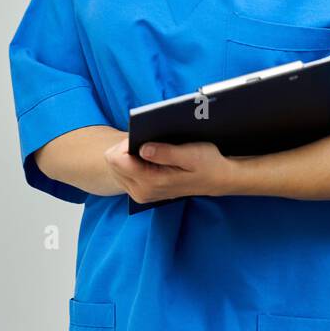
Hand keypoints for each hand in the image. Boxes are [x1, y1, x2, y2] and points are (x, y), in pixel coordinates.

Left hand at [103, 138, 236, 204]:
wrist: (216, 180)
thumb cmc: (206, 163)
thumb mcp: (190, 154)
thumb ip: (165, 153)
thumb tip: (142, 149)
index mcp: (151, 181)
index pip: (117, 159)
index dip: (127, 143)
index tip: (144, 137)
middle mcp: (142, 191)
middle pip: (113, 164)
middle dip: (126, 149)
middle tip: (149, 142)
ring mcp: (141, 194)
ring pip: (116, 169)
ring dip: (128, 156)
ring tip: (151, 150)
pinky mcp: (142, 193)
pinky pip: (124, 175)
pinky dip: (132, 164)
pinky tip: (150, 159)